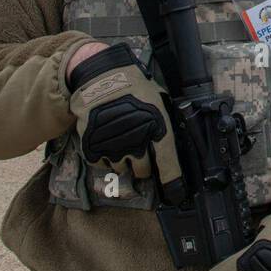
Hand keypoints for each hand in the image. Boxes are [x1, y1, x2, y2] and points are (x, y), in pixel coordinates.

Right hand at [66, 42, 170, 179]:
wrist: (100, 77)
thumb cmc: (133, 85)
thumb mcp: (158, 98)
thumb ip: (166, 117)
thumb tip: (177, 129)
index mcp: (157, 129)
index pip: (168, 163)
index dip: (173, 181)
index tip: (175, 194)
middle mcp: (136, 143)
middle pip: (143, 172)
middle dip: (143, 167)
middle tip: (139, 153)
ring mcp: (114, 148)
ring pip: (122, 170)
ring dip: (124, 162)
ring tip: (121, 143)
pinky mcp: (93, 149)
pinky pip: (102, 165)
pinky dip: (105, 158)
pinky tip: (107, 142)